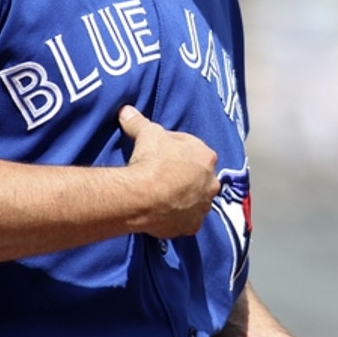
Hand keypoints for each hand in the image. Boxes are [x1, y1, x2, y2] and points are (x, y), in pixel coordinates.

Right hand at [118, 105, 220, 238]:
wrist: (143, 197)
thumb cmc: (151, 161)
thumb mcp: (146, 133)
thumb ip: (138, 121)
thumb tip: (126, 110)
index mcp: (206, 157)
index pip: (192, 148)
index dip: (174, 149)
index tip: (159, 152)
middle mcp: (211, 183)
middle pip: (197, 176)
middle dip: (183, 175)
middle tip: (161, 175)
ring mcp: (203, 207)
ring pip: (195, 200)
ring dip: (183, 197)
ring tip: (161, 196)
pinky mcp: (192, 226)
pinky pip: (186, 221)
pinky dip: (177, 218)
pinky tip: (163, 214)